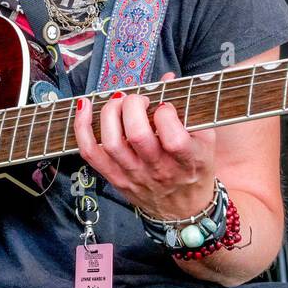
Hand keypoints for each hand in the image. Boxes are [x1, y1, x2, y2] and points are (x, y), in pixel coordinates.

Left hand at [72, 71, 216, 219]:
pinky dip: (82, 128)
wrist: (183, 209)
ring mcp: (134, 175)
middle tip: (138, 100)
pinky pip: (90, 153)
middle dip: (133, 106)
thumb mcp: (204, 140)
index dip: (166, 114)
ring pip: (112, 142)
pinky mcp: (115, 178)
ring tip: (119, 101)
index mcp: (187, 161)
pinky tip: (84, 108)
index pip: (174, 139)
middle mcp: (159, 170)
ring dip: (110, 113)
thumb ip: (188, 108)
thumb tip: (166, 78)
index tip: (165, 105)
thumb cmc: (193, 168)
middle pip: (138, 136)